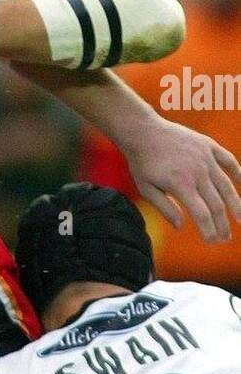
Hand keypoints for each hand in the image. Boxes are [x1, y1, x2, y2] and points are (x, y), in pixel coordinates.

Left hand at [122, 117, 240, 242]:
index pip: (202, 214)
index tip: (212, 241)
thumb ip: (165, 208)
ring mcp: (205, 157)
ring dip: (235, 205)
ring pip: (226, 185)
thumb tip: (181, 227)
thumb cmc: (142, 162)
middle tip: (225, 238)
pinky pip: (228, 160)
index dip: (209, 230)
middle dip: (222, 224)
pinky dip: (238, 172)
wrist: (143, 131)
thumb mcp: (146, 189)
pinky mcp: (208, 145)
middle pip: (216, 203)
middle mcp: (198, 172)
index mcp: (181, 185)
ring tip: (240, 219)